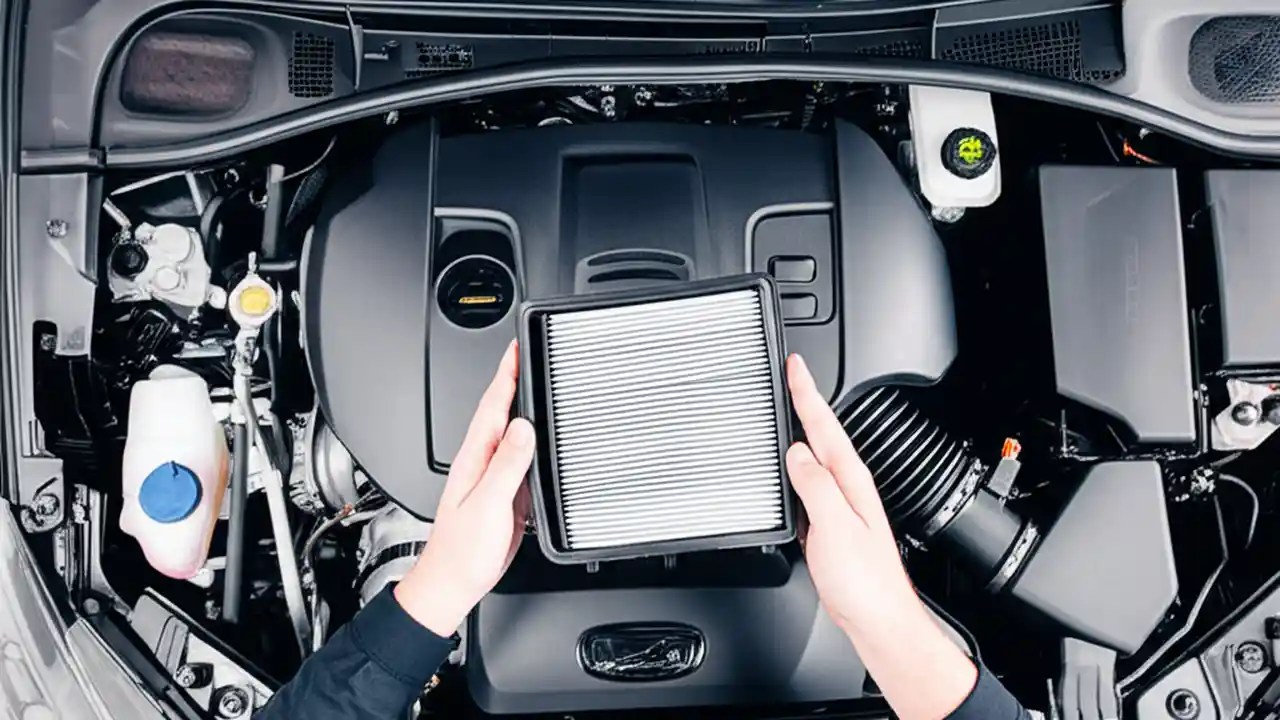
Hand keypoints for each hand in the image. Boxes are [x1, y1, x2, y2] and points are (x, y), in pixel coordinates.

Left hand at [395, 340, 533, 636]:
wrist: (453, 583)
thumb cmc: (462, 552)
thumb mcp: (487, 505)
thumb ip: (506, 465)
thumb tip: (524, 427)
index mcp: (474, 458)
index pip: (492, 405)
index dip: (505, 374)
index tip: (517, 347)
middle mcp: (482, 462)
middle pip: (501, 411)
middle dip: (515, 379)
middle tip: (532, 352)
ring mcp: (492, 476)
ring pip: (513, 431)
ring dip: (524, 405)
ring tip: (538, 382)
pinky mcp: (504, 493)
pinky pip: (522, 456)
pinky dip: (533, 439)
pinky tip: (542, 436)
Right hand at [787, 354, 975, 718]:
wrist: (878, 620)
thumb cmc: (865, 581)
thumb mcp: (835, 525)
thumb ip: (815, 484)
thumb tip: (797, 452)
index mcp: (851, 481)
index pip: (826, 425)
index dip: (808, 393)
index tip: (795, 366)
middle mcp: (848, 489)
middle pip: (822, 436)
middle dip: (804, 405)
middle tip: (786, 379)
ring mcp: (840, 507)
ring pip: (814, 460)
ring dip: (799, 435)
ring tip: (784, 413)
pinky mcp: (829, 527)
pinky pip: (808, 488)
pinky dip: (793, 472)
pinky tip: (787, 472)